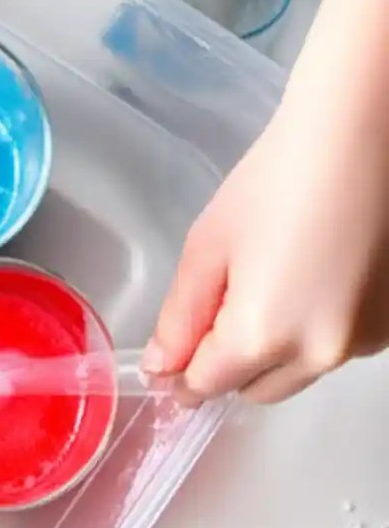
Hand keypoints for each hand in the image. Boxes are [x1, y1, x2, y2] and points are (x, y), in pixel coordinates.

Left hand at [144, 101, 388, 403]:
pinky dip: (314, 331)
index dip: (181, 376)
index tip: (169, 361)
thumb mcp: (208, 248)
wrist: (366, 138)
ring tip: (269, 284)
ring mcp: (365, 341)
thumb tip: (161, 368)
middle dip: (228, 367)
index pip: (207, 385)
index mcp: (264, 337)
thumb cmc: (275, 183)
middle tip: (217, 313)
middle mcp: (319, 353)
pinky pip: (336, 346)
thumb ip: (180, 317)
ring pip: (298, 371)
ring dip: (274, 352)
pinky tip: (312, 278)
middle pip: (256, 389)